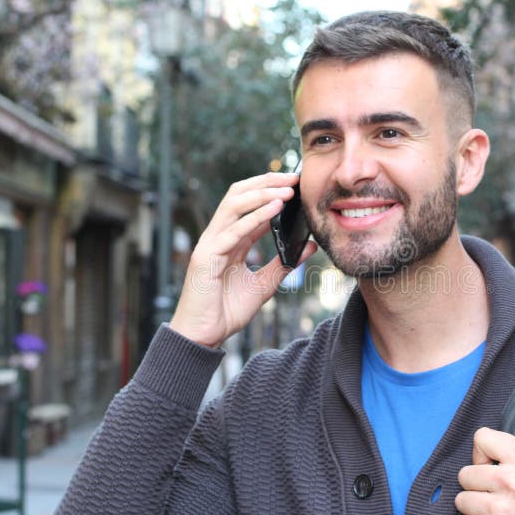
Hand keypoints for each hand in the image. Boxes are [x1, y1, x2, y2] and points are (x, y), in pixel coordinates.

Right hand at [169, 172, 316, 346]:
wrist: (204, 336)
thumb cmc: (226, 312)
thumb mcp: (264, 285)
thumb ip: (284, 264)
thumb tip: (309, 245)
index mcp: (230, 241)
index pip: (248, 205)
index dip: (270, 191)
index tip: (295, 183)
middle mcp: (218, 237)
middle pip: (238, 196)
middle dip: (266, 182)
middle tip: (293, 177)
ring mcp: (210, 245)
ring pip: (233, 206)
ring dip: (262, 194)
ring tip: (287, 189)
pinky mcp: (206, 257)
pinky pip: (232, 232)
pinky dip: (254, 218)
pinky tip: (274, 208)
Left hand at [455, 427, 514, 514]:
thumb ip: (512, 457)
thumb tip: (479, 455)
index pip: (482, 437)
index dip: (482, 454)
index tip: (489, 467)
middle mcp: (511, 481)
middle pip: (465, 474)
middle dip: (476, 487)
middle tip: (494, 497)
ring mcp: (498, 507)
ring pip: (461, 500)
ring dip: (475, 510)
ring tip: (496, 514)